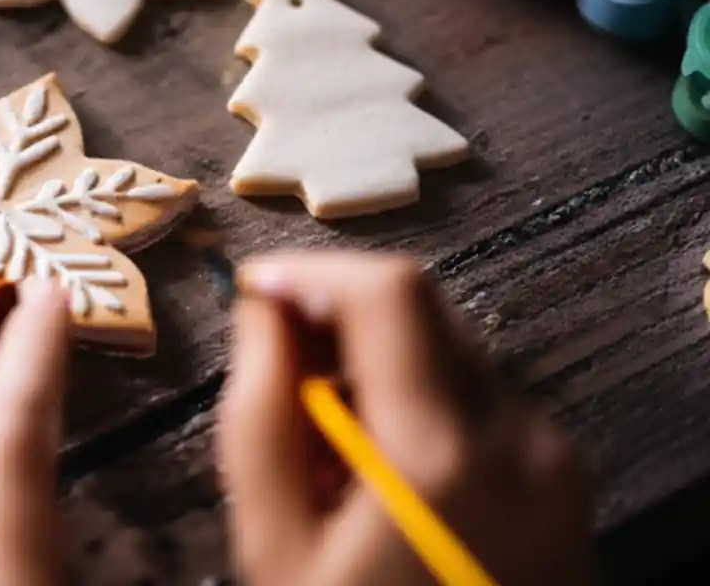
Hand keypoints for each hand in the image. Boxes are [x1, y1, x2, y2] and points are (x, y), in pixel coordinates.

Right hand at [220, 251, 594, 585]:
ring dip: (378, 363)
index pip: (388, 294)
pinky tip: (379, 471)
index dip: (312, 273)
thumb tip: (263, 309)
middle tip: (281, 376)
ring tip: (327, 448)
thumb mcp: (274, 548)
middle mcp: (521, 439)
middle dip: (340, 319)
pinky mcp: (566, 476)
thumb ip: (259, 413)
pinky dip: (420, 402)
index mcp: (443, 457)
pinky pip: (482, 399)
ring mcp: (555, 458)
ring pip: (451, 349)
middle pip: (424, 310)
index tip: (256, 292)